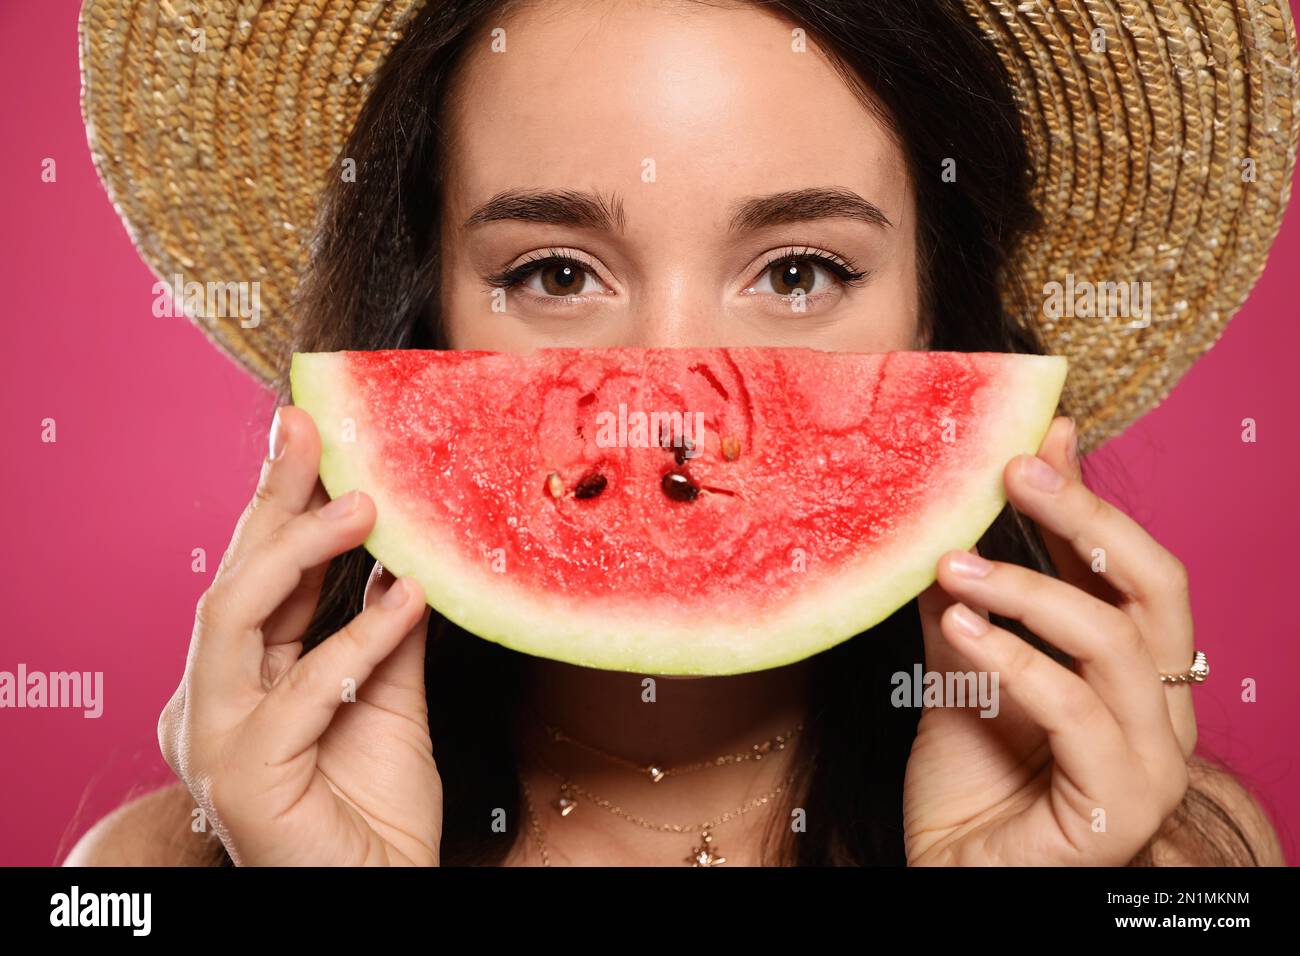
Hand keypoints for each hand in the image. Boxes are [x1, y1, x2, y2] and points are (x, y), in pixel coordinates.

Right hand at [158, 406, 441, 865]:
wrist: (381, 892)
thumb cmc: (375, 810)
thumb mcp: (389, 698)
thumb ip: (387, 631)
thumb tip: (398, 556)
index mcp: (239, 682)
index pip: (255, 578)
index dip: (277, 504)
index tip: (305, 436)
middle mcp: (209, 704)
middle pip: (232, 580)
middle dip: (270, 499)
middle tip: (309, 432)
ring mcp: (216, 741)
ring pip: (233, 618)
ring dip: (300, 554)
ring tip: (365, 506)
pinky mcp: (242, 777)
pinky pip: (302, 689)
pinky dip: (358, 639)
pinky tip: (409, 602)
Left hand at [902, 416, 1192, 864]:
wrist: (952, 874)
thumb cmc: (966, 780)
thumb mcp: (959, 667)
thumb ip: (969, 598)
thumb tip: (958, 512)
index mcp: (1124, 667)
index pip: (1122, 566)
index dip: (1085, 499)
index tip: (1040, 434)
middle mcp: (1158, 706)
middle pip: (1156, 586)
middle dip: (1088, 517)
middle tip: (1017, 471)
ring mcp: (1152, 757)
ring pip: (1118, 642)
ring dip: (1030, 591)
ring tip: (953, 564)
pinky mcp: (1124, 803)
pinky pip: (1078, 711)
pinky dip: (1016, 661)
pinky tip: (959, 629)